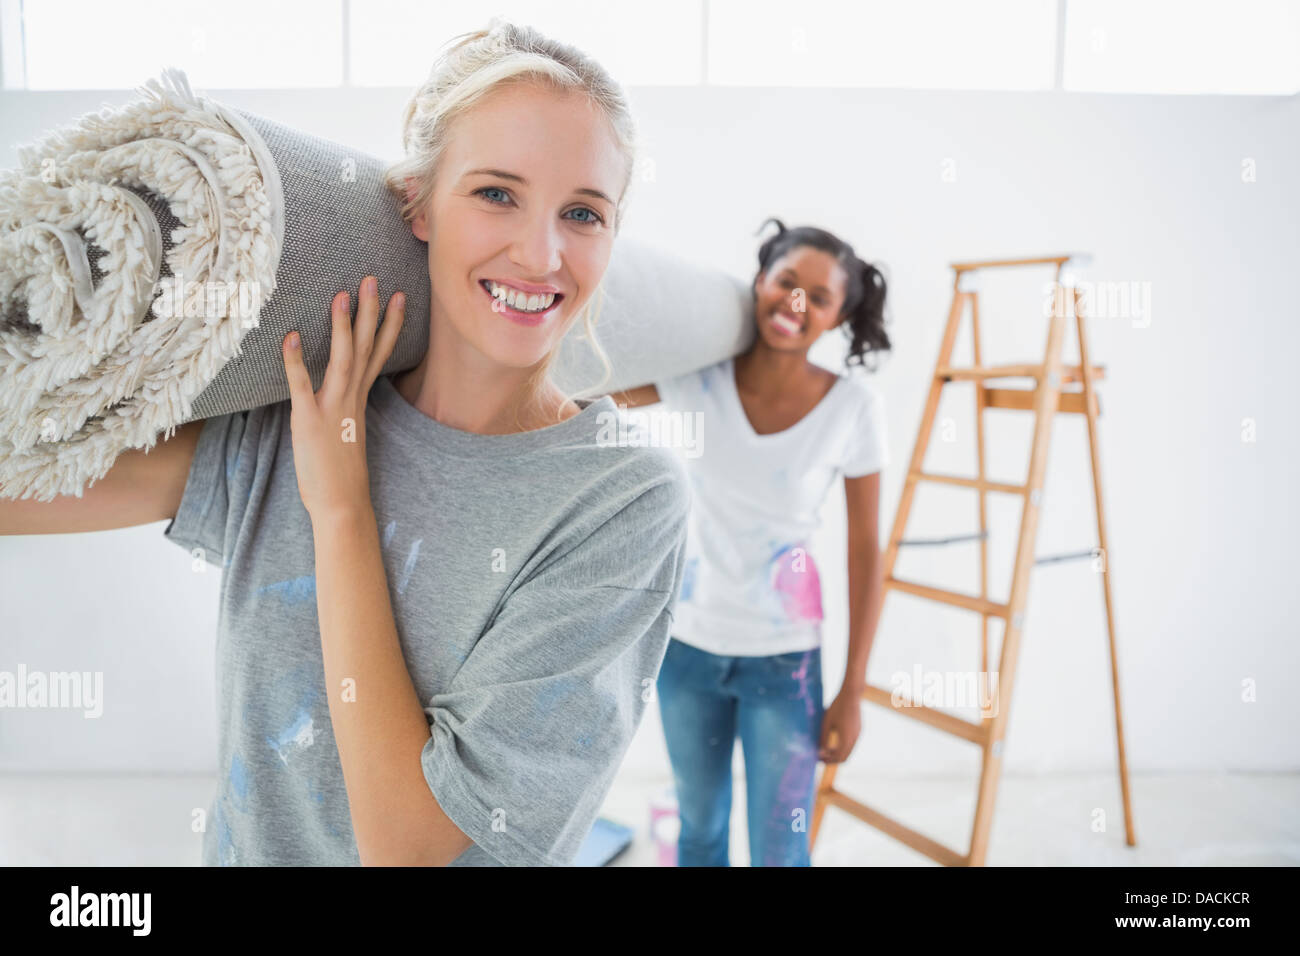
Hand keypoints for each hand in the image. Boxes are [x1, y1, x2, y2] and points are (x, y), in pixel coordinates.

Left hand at [281, 276, 404, 521]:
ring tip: (343, 295)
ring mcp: (332, 408)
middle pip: (364, 348)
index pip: (379, 354)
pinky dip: (295, 361)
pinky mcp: (309, 421)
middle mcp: (351, 398)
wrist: (343, 504)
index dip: (389, 324)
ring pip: (342, 359)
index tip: (399, 296)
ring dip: (342, 326)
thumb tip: (340, 391)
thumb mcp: (347, 431)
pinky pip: (301, 386)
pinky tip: (289, 337)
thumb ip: (345, 407)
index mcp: (360, 400)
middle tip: (374, 280)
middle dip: (371, 312)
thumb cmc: (342, 473)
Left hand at [818, 690, 861, 762]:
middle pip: (845, 757)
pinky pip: (851, 744)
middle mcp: (854, 739)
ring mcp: (858, 734)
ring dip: (838, 753)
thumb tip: (819, 750)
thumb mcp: (826, 723)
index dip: (828, 761)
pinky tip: (834, 741)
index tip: (818, 758)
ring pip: (848, 751)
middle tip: (822, 757)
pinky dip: (843, 747)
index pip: (838, 758)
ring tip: (826, 750)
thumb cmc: (837, 707)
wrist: (851, 695)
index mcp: (846, 739)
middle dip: (833, 759)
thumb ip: (823, 738)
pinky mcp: (859, 730)